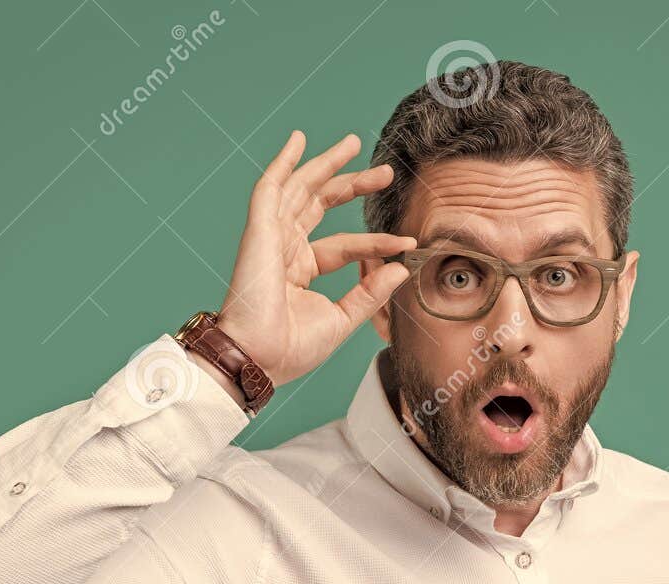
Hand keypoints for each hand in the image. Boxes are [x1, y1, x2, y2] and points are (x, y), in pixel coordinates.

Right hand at [216, 130, 416, 384]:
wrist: (260, 358)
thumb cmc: (292, 349)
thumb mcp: (343, 319)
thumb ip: (370, 292)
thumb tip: (401, 268)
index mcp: (302, 270)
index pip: (345, 245)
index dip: (376, 241)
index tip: (408, 242)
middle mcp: (286, 249)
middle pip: (321, 205)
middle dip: (352, 184)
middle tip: (385, 171)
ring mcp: (272, 238)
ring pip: (300, 189)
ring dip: (326, 165)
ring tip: (354, 143)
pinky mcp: (260, 231)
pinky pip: (270, 188)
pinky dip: (283, 162)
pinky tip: (299, 140)